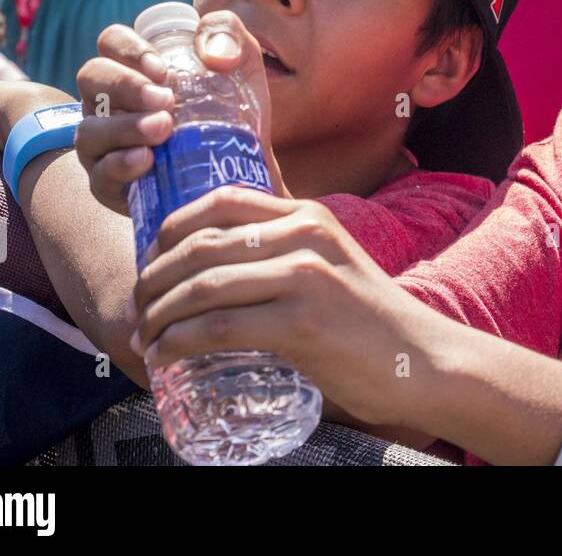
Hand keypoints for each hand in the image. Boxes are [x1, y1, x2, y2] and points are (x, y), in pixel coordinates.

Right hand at [75, 12, 281, 213]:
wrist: (242, 171)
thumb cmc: (232, 109)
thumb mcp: (241, 63)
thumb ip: (228, 34)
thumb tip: (215, 51)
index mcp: (134, 68)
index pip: (111, 41)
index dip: (128, 48)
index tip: (162, 69)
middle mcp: (109, 102)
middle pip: (91, 78)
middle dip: (125, 85)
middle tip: (165, 99)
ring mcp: (104, 144)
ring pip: (90, 129)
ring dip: (124, 126)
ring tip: (162, 128)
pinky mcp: (110, 183)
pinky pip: (100, 174)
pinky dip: (121, 164)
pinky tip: (147, 160)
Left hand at [130, 186, 441, 428]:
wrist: (423, 361)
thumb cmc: (370, 322)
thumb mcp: (332, 264)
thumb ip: (288, 254)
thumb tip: (223, 265)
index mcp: (308, 216)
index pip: (221, 200)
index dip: (171, 227)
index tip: (150, 259)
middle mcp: (304, 236)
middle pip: (200, 244)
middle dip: (153, 278)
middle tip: (139, 308)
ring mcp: (304, 278)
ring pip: (202, 286)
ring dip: (158, 314)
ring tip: (145, 336)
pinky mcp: (301, 323)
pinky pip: (217, 327)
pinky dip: (178, 343)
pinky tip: (165, 355)